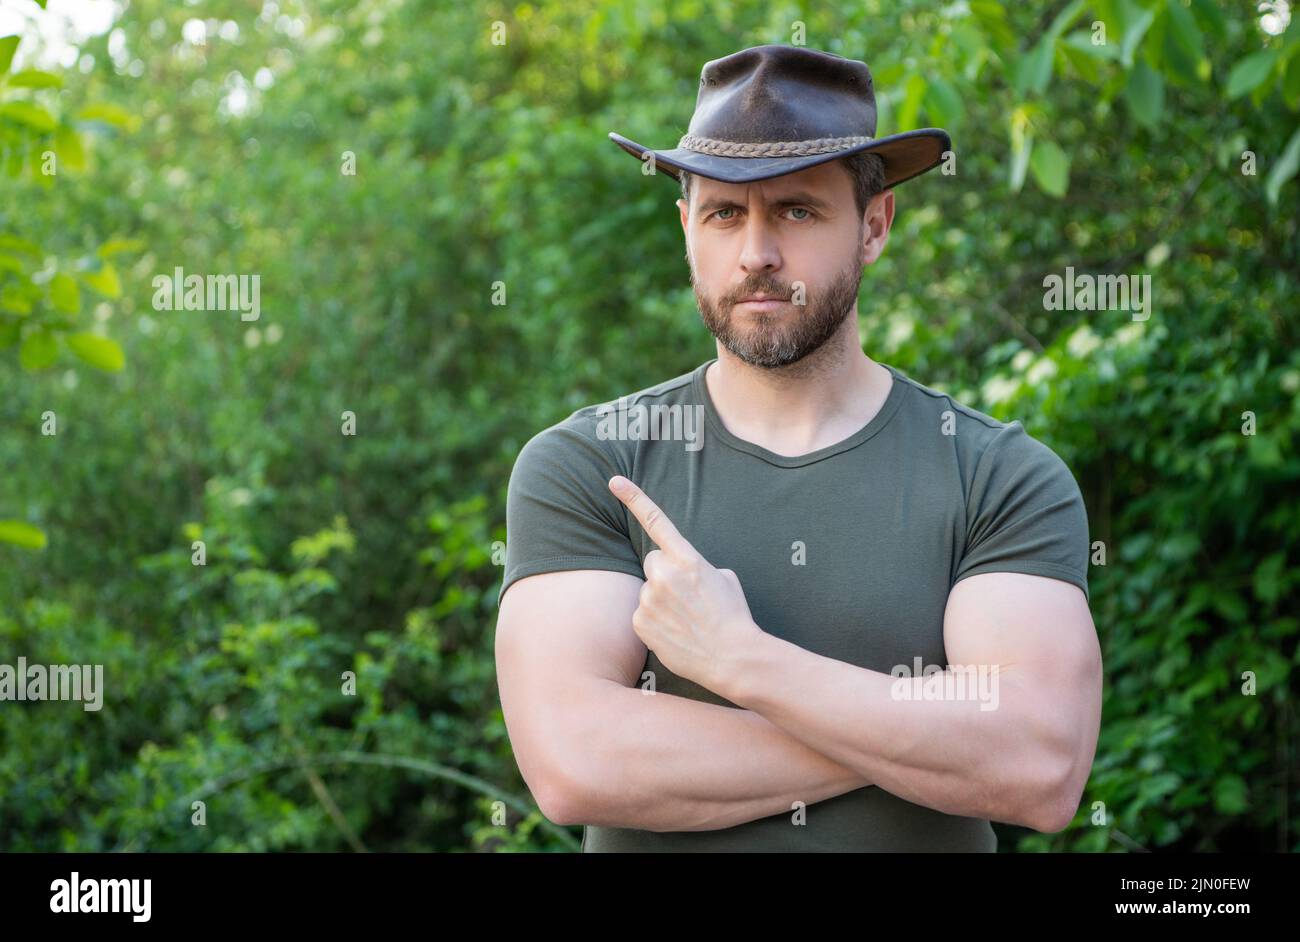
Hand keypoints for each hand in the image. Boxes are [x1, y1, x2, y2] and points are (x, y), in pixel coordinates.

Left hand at [608, 474, 762, 692]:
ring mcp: (649, 598)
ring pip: (648, 590)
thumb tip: (682, 574)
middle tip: (687, 596)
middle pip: (653, 562)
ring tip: (685, 619)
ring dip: (661, 600)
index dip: (634, 498)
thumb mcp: (724, 579)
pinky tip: (675, 632)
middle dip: (665, 573)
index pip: (656, 521)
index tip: (614, 481)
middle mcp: (664, 574)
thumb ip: (696, 567)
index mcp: (688, 558)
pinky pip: (642, 614)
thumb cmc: (733, 616)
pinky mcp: (639, 622)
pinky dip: (655, 621)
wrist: (731, 657)